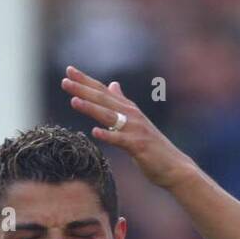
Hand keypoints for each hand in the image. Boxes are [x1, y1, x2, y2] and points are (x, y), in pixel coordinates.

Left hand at [61, 66, 194, 188]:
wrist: (174, 167)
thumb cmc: (152, 147)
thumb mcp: (135, 122)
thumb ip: (122, 104)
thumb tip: (113, 85)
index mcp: (128, 109)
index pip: (103, 91)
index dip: (86, 80)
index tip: (69, 71)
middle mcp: (131, 115)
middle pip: (103, 99)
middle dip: (83, 89)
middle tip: (65, 80)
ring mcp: (135, 130)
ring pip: (109, 116)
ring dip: (91, 108)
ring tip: (74, 101)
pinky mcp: (139, 146)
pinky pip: (121, 140)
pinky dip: (108, 135)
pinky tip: (95, 132)